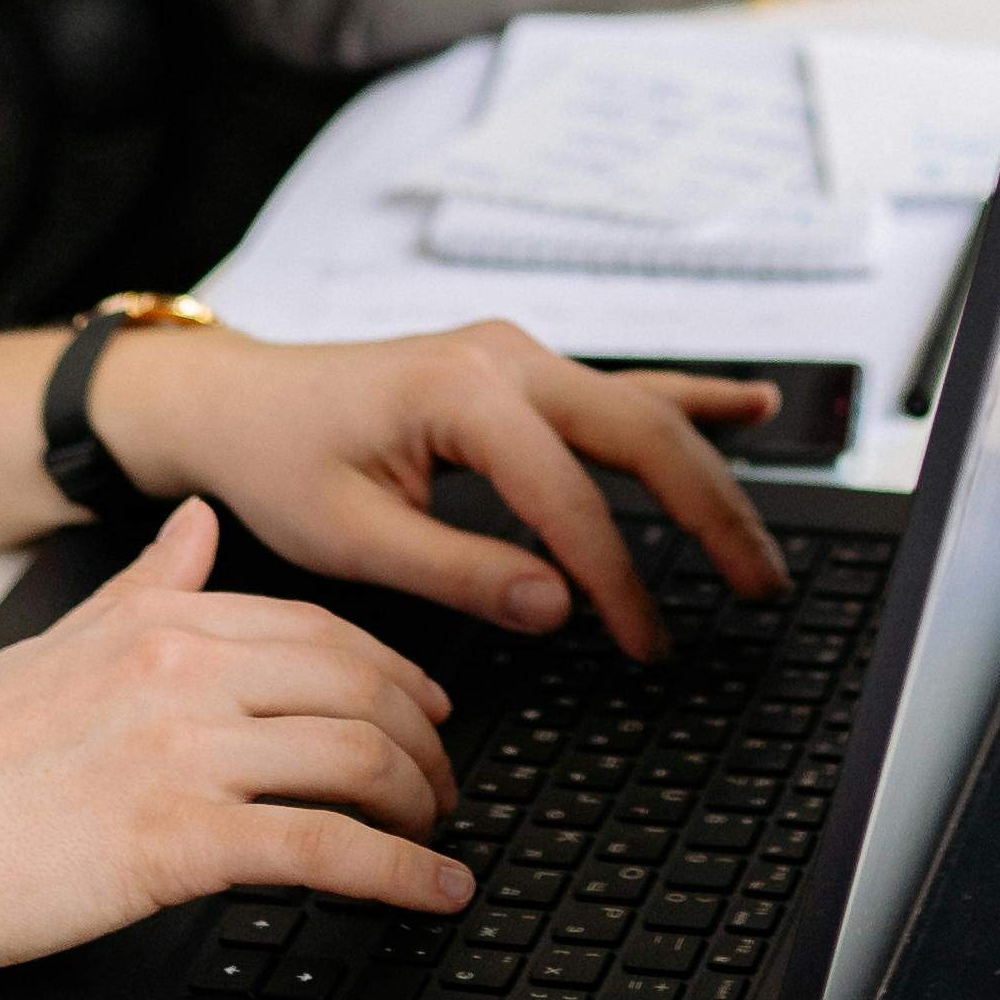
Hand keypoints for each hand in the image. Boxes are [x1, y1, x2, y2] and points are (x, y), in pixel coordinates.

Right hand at [0, 504, 475, 970]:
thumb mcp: (52, 650)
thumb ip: (143, 587)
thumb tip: (198, 521)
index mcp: (156, 622)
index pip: (319, 630)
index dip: (394, 674)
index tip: (424, 713)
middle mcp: (179, 670)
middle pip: (360, 686)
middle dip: (424, 739)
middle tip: (444, 784)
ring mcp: (181, 753)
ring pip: (358, 758)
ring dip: (421, 806)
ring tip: (438, 840)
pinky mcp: (175, 841)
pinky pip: (327, 849)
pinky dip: (401, 875)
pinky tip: (432, 896)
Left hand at [91, 313, 784, 662]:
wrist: (238, 400)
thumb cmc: (277, 461)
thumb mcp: (349, 535)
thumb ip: (456, 570)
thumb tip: (555, 606)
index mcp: (460, 392)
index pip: (570, 497)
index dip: (618, 579)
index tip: (647, 643)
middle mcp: (505, 359)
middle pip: (643, 433)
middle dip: (712, 514)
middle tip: (760, 589)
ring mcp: (520, 356)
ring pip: (646, 411)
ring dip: (713, 476)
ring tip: (762, 546)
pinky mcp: (523, 372)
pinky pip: (626, 386)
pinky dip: (693, 399)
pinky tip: (754, 407)